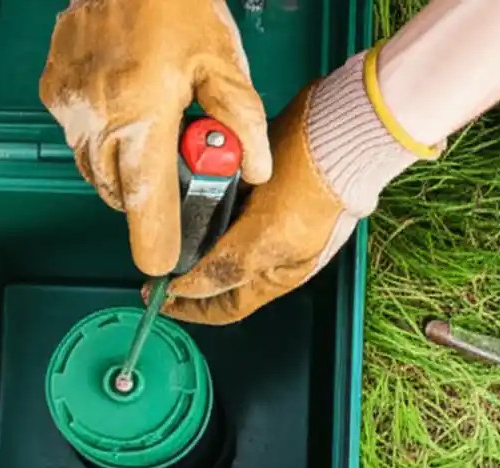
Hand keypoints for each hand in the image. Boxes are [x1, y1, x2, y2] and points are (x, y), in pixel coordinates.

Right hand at [39, 0, 271, 276]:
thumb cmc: (177, 6)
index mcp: (141, 112)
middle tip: (173, 173)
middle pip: (120, 193)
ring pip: (95, 170)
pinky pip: (79, 139)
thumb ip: (243, 120)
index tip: (163, 263)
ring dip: (124, 170)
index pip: (145, 198)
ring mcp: (68, 107)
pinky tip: (126, 107)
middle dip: (147, 200)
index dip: (155, 239)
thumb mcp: (224, 60)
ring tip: (151, 133)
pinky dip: (103, 139)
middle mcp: (95, 117)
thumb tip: (253, 171)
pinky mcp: (52, 94)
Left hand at [160, 53, 434, 324]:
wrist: (344, 127)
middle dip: (188, 273)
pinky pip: (229, 201)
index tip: (157, 299)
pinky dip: (209, 200)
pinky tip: (192, 188)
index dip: (190, 308)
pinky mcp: (267, 185)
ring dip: (196, 234)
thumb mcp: (266, 237)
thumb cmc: (316, 183)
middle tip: (155, 265)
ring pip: (220, 236)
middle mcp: (274, 251)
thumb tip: (186, 289)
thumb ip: (226, 267)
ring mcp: (270, 217)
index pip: (225, 306)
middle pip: (219, 274)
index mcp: (278, 273)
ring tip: (171, 228)